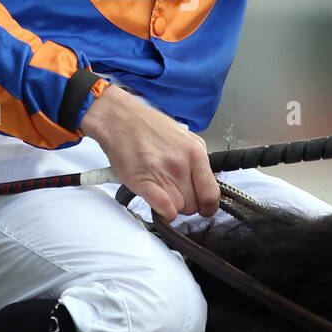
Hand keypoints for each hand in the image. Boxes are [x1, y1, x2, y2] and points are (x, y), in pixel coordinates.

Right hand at [81, 85, 219, 223]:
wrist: (119, 119)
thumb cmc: (147, 127)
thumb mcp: (184, 138)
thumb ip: (197, 161)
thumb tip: (205, 182)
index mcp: (195, 151)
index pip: (212, 193)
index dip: (208, 206)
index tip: (205, 208)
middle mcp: (181, 162)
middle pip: (195, 204)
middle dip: (187, 204)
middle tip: (176, 194)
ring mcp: (163, 172)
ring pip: (179, 209)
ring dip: (171, 206)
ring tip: (161, 191)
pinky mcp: (143, 182)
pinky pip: (165, 209)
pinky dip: (164, 212)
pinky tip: (158, 203)